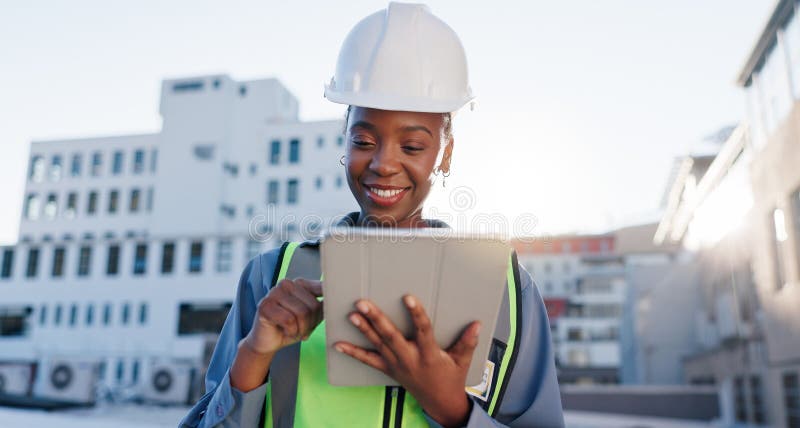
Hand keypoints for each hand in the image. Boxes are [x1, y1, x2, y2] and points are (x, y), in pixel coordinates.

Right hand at [243, 278, 322, 355]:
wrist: (268, 342)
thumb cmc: (290, 328)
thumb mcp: (311, 317)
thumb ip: (322, 306)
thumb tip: (336, 300)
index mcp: (299, 283)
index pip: (322, 290)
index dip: (322, 311)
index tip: (317, 319)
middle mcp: (286, 284)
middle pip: (313, 305)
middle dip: (310, 323)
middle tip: (301, 329)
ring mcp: (274, 293)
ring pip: (302, 313)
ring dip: (300, 329)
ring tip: (293, 330)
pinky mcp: (265, 305)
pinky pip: (289, 320)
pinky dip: (290, 331)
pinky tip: (284, 331)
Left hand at [334, 295, 479, 427]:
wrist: (439, 402)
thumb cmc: (451, 377)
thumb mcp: (462, 360)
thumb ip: (468, 341)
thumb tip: (476, 323)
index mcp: (429, 354)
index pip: (422, 330)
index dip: (416, 314)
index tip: (408, 297)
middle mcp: (410, 358)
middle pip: (391, 336)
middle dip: (376, 319)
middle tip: (363, 303)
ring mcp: (396, 365)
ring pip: (377, 345)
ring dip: (364, 329)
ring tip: (352, 315)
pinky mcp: (388, 369)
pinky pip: (368, 361)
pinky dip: (353, 352)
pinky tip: (338, 344)